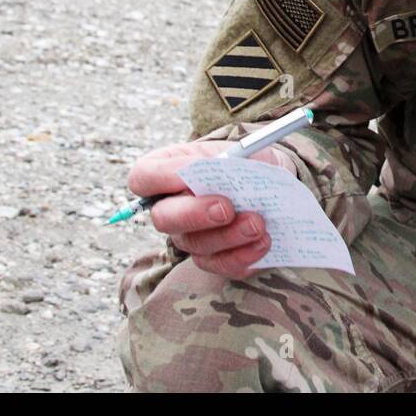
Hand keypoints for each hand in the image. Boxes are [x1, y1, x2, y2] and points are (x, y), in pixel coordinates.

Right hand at [127, 140, 281, 278]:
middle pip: (163, 219)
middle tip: (226, 208)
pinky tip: (263, 241)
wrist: (272, 183)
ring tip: (258, 223)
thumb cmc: (247, 163)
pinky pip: (221, 265)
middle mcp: (171, 208)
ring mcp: (189, 237)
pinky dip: (243, 255)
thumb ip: (225, 161)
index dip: (160, 177)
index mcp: (167, 172)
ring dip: (229, 236)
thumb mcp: (237, 151)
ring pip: (195, 245)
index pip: (143, 178)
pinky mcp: (213, 259)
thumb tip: (221, 172)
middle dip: (194, 214)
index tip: (188, 173)